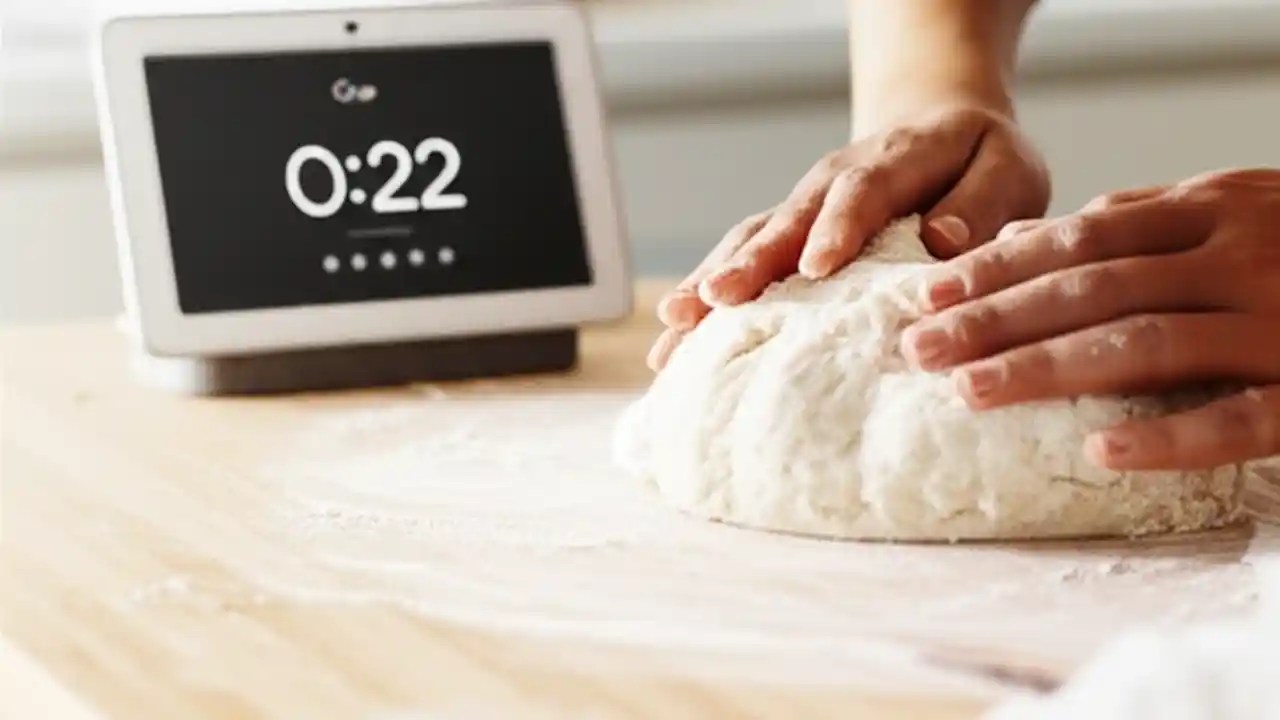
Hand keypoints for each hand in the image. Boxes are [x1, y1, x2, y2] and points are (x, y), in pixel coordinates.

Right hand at [648, 104, 1049, 369]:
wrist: (936, 128)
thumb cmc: (978, 161)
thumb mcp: (1007, 167)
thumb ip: (983, 202)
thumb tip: (942, 240)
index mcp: (892, 163)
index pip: (861, 193)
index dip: (837, 228)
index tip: (814, 268)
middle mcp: (832, 183)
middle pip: (784, 220)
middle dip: (748, 262)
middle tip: (713, 300)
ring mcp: (801, 209)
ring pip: (749, 240)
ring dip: (710, 281)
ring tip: (674, 326)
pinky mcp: (785, 234)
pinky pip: (741, 259)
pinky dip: (707, 296)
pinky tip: (675, 340)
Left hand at [901, 168, 1279, 469]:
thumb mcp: (1244, 206)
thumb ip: (1156, 214)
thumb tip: (1053, 226)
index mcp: (1216, 210)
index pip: (1085, 235)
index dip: (1001, 266)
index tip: (930, 294)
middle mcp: (1240, 257)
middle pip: (1094, 286)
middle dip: (997, 319)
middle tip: (919, 348)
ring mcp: (1279, 324)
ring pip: (1145, 344)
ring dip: (1049, 369)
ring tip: (970, 391)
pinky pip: (1238, 420)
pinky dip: (1169, 434)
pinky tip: (1099, 449)